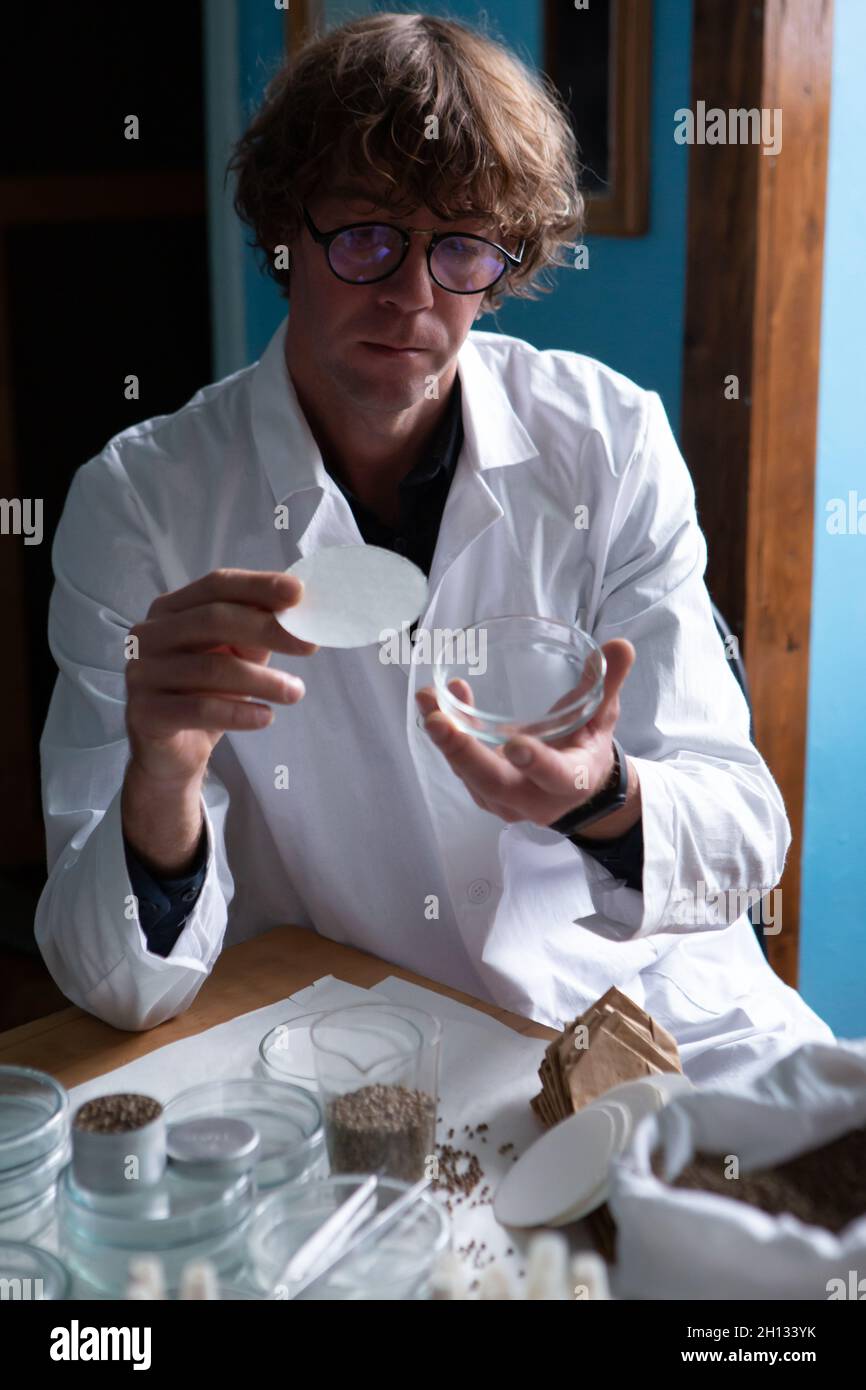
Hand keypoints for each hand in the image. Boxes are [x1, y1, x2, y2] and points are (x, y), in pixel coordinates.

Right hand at [125, 568, 316, 786]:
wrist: (171, 753)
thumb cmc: (205, 694)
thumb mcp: (234, 655)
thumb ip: (256, 630)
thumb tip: (296, 610)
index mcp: (170, 609)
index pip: (216, 585)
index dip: (258, 586)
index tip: (299, 593)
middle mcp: (149, 634)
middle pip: (212, 620)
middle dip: (267, 630)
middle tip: (309, 645)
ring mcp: (141, 673)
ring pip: (211, 669)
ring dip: (262, 680)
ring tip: (296, 692)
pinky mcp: (144, 713)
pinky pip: (199, 709)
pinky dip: (239, 713)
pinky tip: (266, 717)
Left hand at [415, 639, 634, 827]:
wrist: (574, 793)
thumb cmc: (587, 749)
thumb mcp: (602, 719)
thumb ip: (607, 683)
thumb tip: (619, 644)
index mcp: (570, 781)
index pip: (554, 776)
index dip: (535, 763)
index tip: (515, 743)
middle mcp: (532, 799)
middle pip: (493, 782)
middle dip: (463, 752)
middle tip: (438, 720)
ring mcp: (502, 800)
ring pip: (468, 774)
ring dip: (445, 738)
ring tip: (427, 699)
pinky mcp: (482, 792)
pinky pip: (460, 765)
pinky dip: (448, 734)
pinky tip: (438, 700)